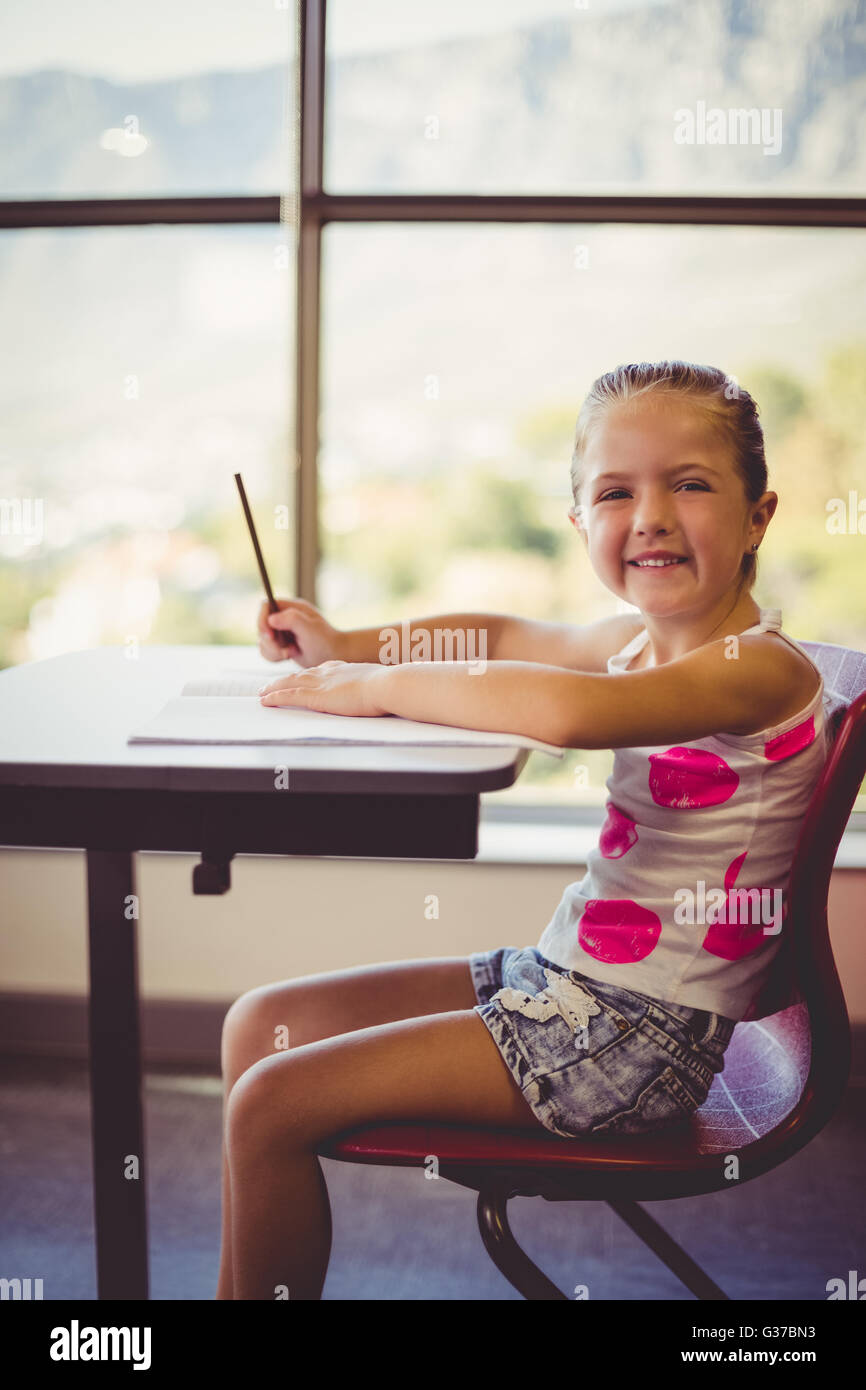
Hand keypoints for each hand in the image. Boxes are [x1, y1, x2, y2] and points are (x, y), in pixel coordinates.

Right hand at [257, 597, 345, 666]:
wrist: (335, 656)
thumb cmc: (325, 641)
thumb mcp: (309, 629)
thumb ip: (291, 620)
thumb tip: (271, 619)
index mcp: (292, 607)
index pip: (266, 606)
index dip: (262, 619)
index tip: (270, 635)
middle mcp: (285, 617)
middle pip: (262, 625)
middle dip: (270, 641)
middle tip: (284, 651)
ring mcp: (282, 631)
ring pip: (263, 640)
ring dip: (273, 650)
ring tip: (290, 653)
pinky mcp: (281, 645)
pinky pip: (266, 651)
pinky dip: (274, 657)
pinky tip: (290, 656)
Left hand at [259, 660, 389, 716]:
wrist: (387, 685)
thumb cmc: (389, 686)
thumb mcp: (379, 682)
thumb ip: (373, 686)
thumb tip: (383, 690)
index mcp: (343, 669)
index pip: (320, 670)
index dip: (307, 674)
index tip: (300, 677)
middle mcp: (328, 673)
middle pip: (300, 675)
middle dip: (284, 680)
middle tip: (270, 684)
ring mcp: (322, 684)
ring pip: (290, 683)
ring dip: (273, 688)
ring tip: (262, 693)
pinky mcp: (317, 697)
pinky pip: (290, 696)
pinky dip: (275, 697)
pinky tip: (265, 701)